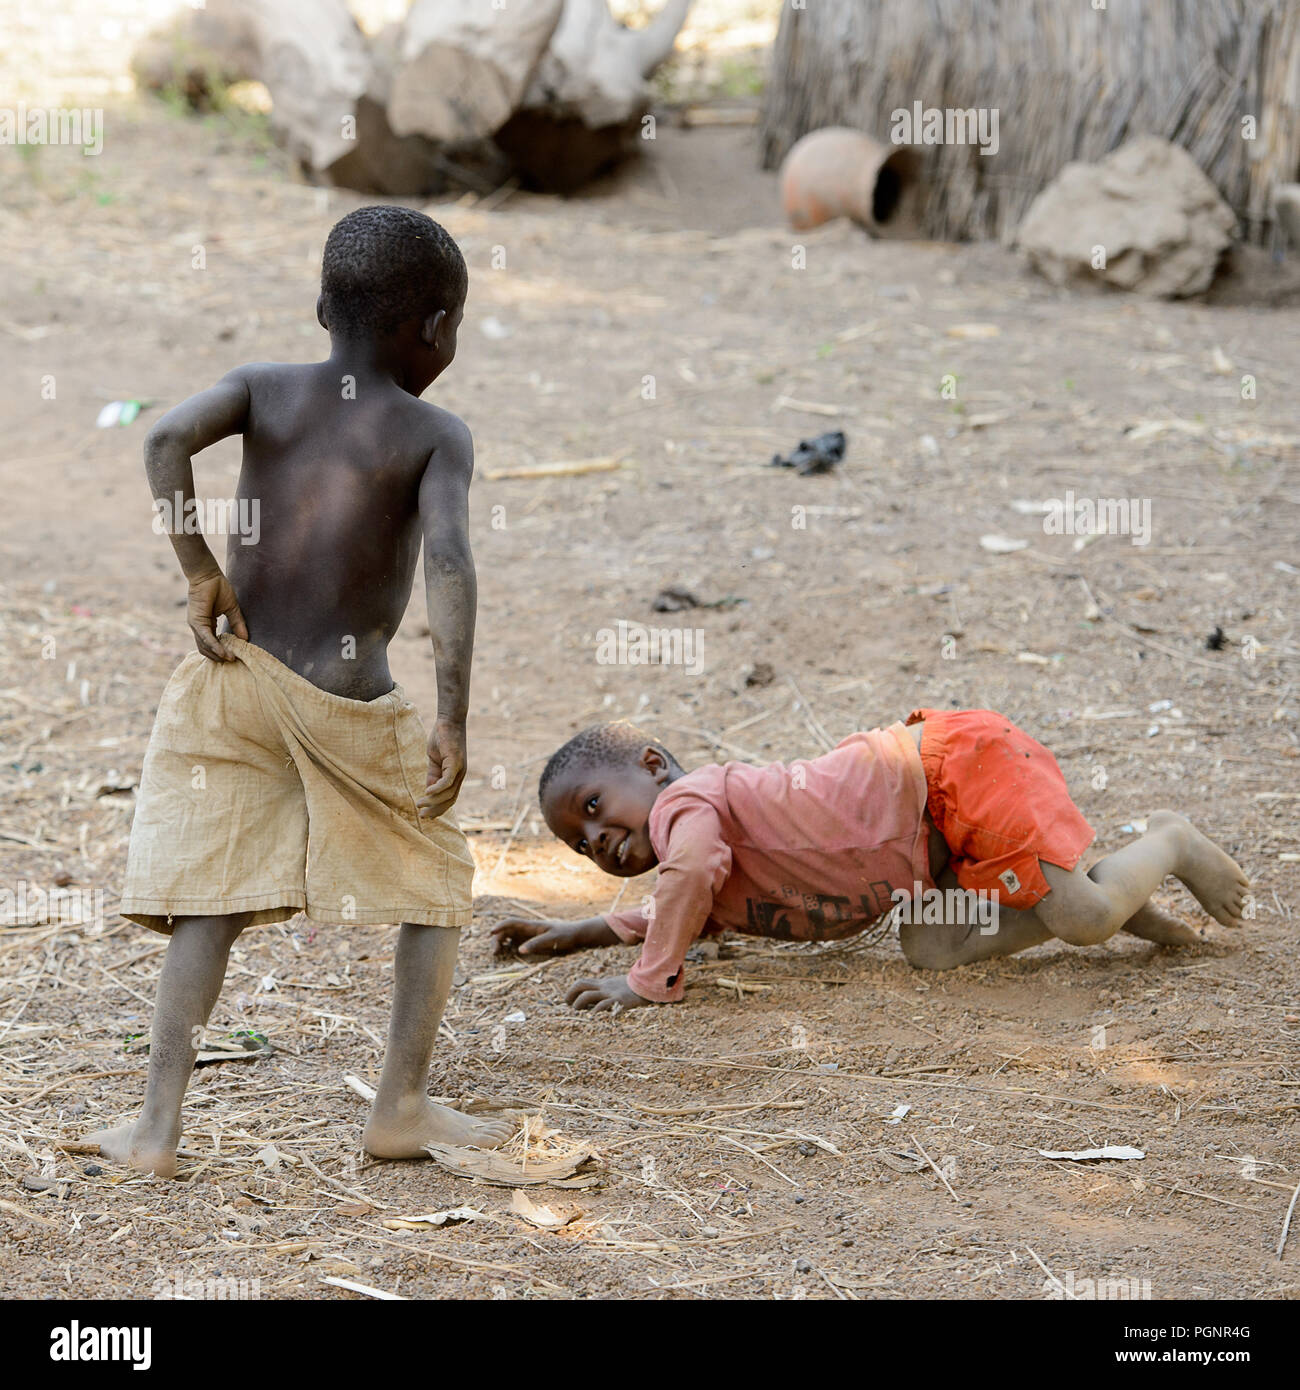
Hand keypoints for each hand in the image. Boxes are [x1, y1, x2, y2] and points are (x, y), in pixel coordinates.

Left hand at [187, 570, 247, 661]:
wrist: (208, 574)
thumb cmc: (218, 587)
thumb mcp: (232, 609)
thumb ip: (237, 624)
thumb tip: (245, 639)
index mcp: (206, 624)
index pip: (212, 643)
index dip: (222, 651)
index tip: (235, 656)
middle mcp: (199, 627)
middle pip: (206, 649)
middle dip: (219, 657)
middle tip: (234, 662)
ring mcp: (196, 625)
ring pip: (205, 646)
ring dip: (218, 655)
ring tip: (232, 659)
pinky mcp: (197, 621)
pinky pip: (206, 638)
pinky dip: (215, 647)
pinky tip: (224, 653)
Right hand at [418, 718, 465, 818]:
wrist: (449, 721)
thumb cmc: (441, 739)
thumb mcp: (435, 761)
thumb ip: (433, 775)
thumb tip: (428, 792)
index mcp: (456, 776)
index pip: (450, 798)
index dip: (439, 809)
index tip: (426, 816)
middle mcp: (460, 775)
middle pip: (450, 800)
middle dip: (436, 810)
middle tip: (422, 816)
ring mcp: (459, 769)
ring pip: (448, 793)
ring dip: (433, 801)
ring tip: (419, 804)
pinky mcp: (455, 762)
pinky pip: (447, 781)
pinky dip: (437, 789)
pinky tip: (427, 792)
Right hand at [491, 916, 606, 956]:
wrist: (576, 935)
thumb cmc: (566, 935)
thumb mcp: (552, 940)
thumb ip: (536, 944)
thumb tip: (519, 950)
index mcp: (531, 925)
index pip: (511, 922)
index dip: (500, 926)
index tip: (491, 933)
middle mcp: (527, 929)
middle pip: (506, 930)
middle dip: (497, 939)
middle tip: (494, 952)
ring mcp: (528, 935)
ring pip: (509, 937)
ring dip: (500, 943)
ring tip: (497, 954)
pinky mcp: (531, 942)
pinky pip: (515, 943)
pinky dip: (507, 948)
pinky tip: (505, 954)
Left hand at [564, 974, 652, 1013]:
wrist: (650, 984)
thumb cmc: (634, 989)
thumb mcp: (617, 986)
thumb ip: (607, 990)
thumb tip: (594, 1003)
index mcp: (604, 983)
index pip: (583, 982)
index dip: (572, 990)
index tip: (567, 1000)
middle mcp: (605, 987)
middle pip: (581, 985)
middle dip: (570, 994)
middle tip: (568, 1005)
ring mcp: (611, 993)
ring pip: (588, 995)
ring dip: (578, 1003)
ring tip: (577, 1011)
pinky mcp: (619, 1001)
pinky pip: (603, 1005)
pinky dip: (595, 1011)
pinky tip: (593, 1017)